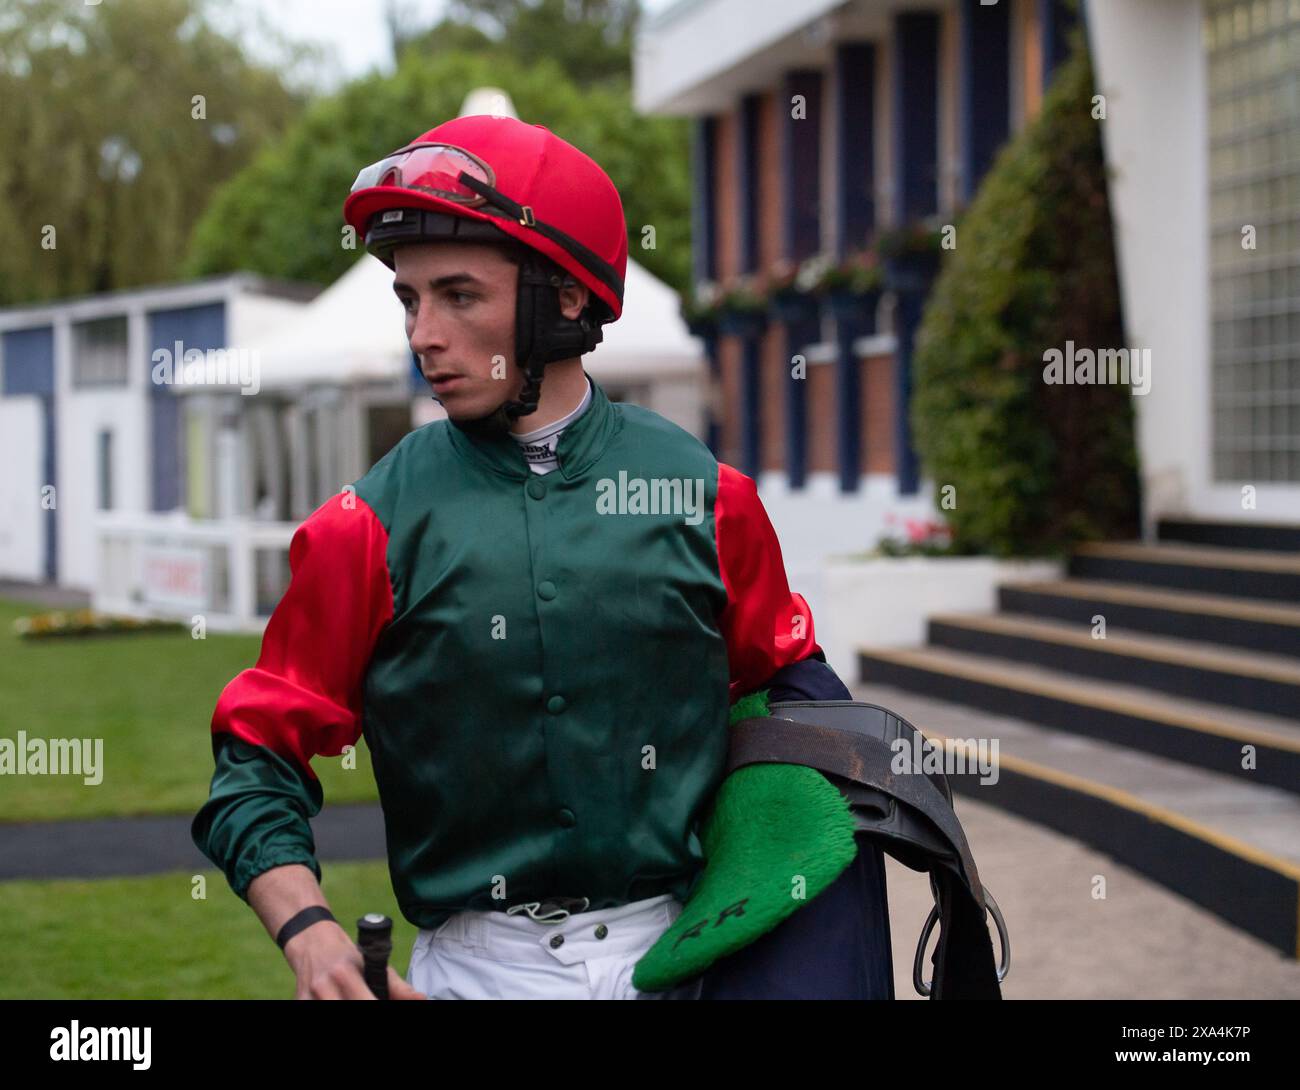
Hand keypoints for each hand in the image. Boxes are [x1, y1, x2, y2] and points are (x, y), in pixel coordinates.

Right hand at [284, 920, 426, 999]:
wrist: (311, 942)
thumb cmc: (347, 955)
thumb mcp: (372, 961)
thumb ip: (397, 985)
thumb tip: (422, 999)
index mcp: (346, 973)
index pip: (366, 1003)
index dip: (375, 1005)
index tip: (385, 1007)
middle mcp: (324, 986)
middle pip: (348, 1008)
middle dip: (364, 1007)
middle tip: (372, 1000)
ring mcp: (308, 996)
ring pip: (330, 1010)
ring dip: (346, 1007)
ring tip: (354, 998)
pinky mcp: (298, 1001)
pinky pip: (315, 1010)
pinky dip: (328, 1008)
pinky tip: (341, 998)